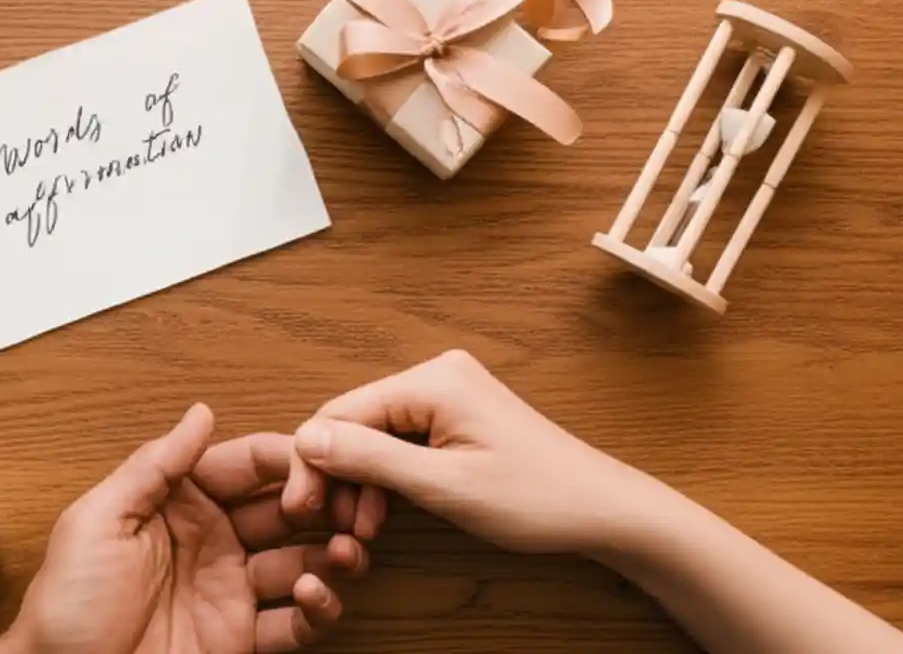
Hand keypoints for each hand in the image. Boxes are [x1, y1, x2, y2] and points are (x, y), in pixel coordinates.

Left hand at [0, 404, 367, 653]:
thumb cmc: (67, 606)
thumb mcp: (98, 522)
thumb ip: (153, 465)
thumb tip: (202, 412)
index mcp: (182, 503)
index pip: (250, 464)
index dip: (290, 460)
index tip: (319, 463)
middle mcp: (215, 541)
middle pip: (290, 508)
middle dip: (327, 502)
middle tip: (352, 506)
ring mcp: (232, 590)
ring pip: (306, 559)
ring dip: (336, 552)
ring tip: (346, 552)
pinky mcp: (242, 639)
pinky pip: (298, 621)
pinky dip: (320, 607)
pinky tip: (314, 594)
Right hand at [282, 350, 664, 553]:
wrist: (600, 508)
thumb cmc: (537, 497)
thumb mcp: (442, 485)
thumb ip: (370, 458)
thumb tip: (306, 437)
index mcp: (433, 380)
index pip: (341, 411)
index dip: (312, 460)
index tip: (302, 508)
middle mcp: (438, 375)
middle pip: (355, 420)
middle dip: (337, 473)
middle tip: (331, 525)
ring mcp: (449, 394)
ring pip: (375, 435)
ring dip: (360, 481)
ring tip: (363, 528)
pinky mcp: (457, 416)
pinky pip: (401, 440)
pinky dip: (387, 476)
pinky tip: (385, 511)